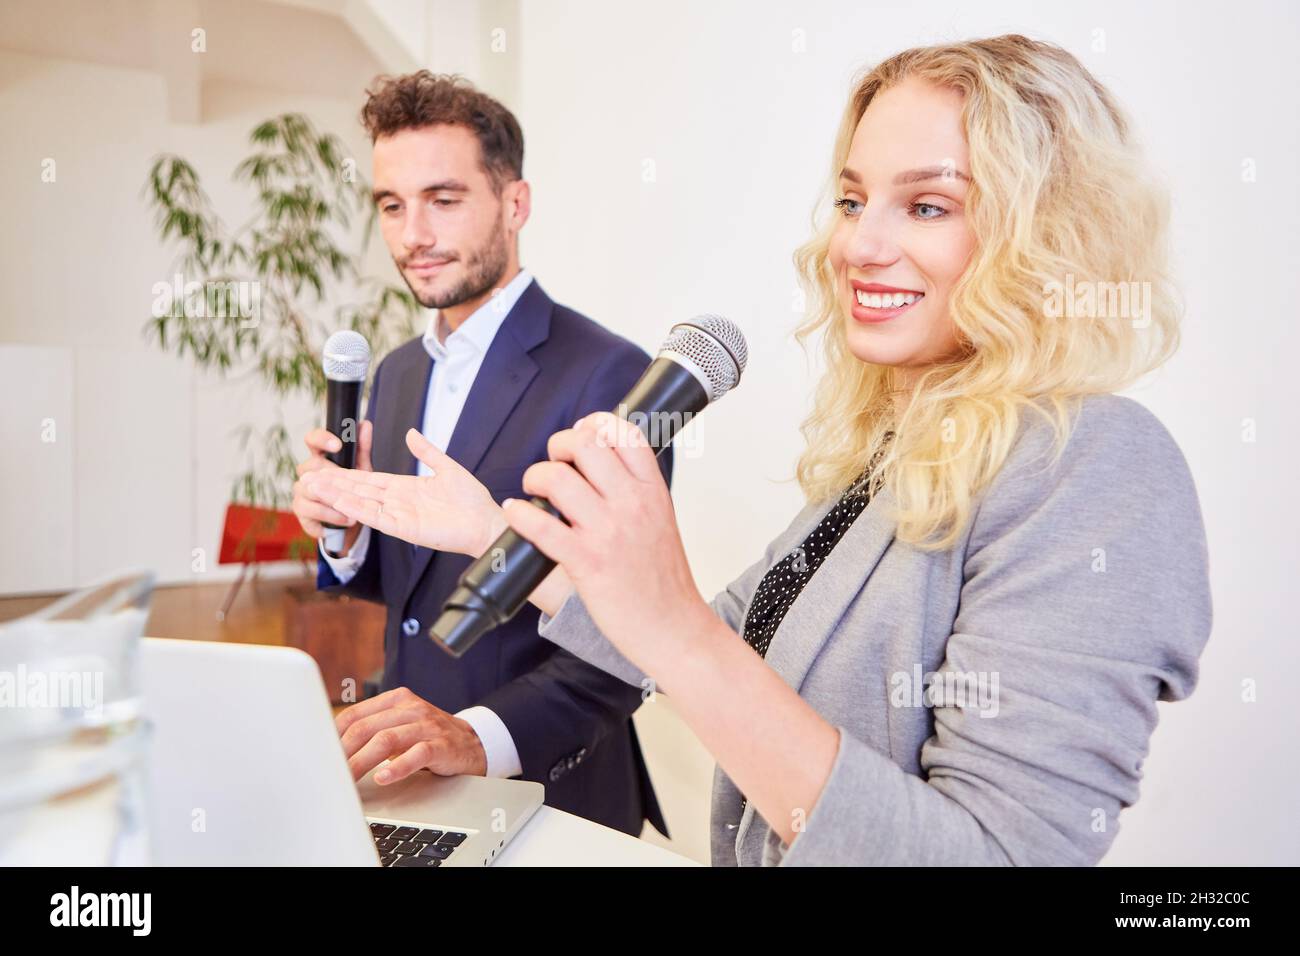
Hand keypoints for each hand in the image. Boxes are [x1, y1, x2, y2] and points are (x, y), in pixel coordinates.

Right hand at [292, 421, 373, 552]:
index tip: (337, 445)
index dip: (321, 439)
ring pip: (306, 490)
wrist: (350, 520)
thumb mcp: (361, 470)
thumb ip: (362, 448)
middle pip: (307, 466)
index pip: (312, 440)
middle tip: (345, 482)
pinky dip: (328, 517)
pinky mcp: (302, 513)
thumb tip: (365, 423)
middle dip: (327, 474)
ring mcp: (301, 492)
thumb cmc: (354, 490)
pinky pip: (308, 513)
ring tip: (351, 509)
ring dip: (330, 500)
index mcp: (320, 457)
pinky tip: (344, 521)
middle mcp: (307, 473)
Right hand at [302, 428, 505, 556]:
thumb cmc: (472, 500)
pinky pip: (376, 517)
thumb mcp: (447, 467)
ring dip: (338, 496)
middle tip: (308, 477)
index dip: (348, 474)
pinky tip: (341, 502)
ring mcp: (399, 516)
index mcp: (406, 488)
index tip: (326, 467)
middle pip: (359, 491)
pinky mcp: (405, 528)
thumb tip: (411, 433)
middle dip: (334, 484)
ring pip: (362, 503)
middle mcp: (398, 502)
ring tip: (314, 488)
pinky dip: (358, 510)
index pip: (370, 479)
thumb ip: (427, 452)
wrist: (486, 522)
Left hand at [335, 687, 486, 782]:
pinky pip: (416, 754)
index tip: (317, 757)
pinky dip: (397, 767)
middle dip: (342, 754)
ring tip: (347, 780)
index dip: (332, 737)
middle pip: (365, 728)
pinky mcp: (442, 745)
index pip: (354, 715)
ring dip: (361, 763)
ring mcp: (427, 725)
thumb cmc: (429, 737)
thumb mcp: (401, 725)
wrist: (473, 743)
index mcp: (396, 700)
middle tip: (327, 774)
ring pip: (386, 740)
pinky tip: (383, 778)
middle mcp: (410, 708)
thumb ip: (372, 730)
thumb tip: (330, 750)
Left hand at [500, 412, 712, 675]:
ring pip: (557, 479)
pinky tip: (516, 513)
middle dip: (559, 446)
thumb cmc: (664, 582)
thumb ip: (634, 493)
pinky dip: (520, 514)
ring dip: (535, 477)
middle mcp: (632, 504)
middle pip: (585, 445)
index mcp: (652, 491)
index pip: (625, 434)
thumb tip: (599, 469)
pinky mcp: (587, 562)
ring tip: (534, 491)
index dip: (596, 423)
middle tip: (553, 464)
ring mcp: (608, 532)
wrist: (673, 628)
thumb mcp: (660, 522)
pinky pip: (542, 526)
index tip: (581, 432)